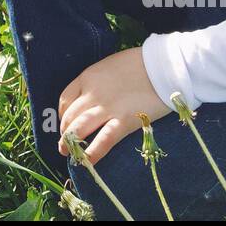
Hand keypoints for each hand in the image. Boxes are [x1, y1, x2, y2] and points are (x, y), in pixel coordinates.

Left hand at [57, 48, 172, 163]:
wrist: (162, 65)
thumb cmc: (140, 63)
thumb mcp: (110, 66)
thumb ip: (98, 81)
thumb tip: (94, 97)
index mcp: (88, 76)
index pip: (65, 99)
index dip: (63, 114)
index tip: (66, 123)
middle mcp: (92, 93)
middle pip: (69, 116)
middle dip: (65, 132)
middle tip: (65, 144)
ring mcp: (107, 107)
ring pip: (79, 128)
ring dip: (70, 143)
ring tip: (69, 154)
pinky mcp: (124, 120)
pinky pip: (104, 140)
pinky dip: (93, 153)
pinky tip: (87, 162)